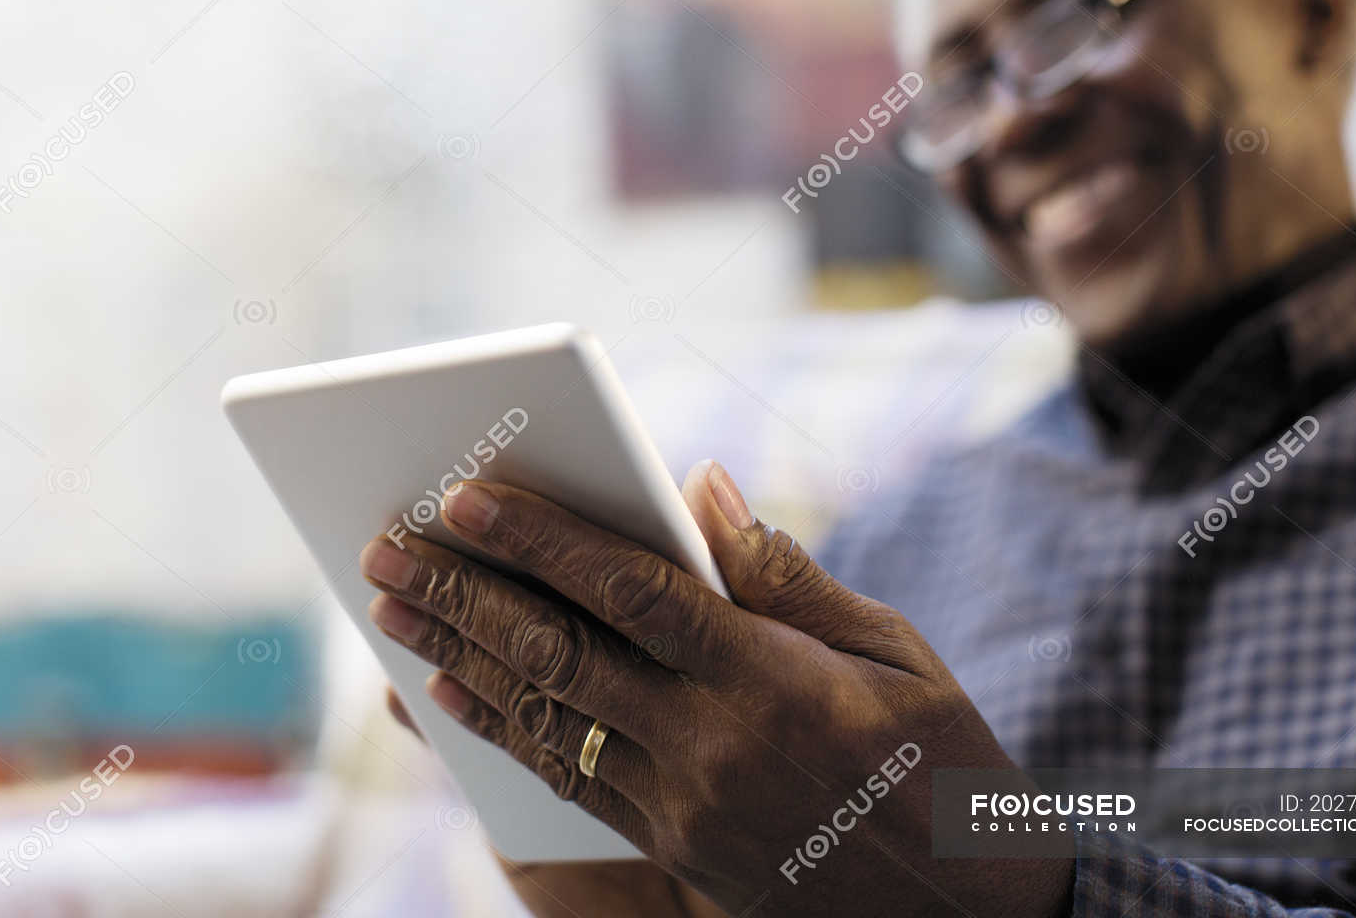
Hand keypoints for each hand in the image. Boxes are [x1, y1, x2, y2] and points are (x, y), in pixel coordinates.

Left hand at [358, 461, 1073, 917]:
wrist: (969, 911)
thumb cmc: (942, 757)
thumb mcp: (893, 650)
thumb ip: (780, 571)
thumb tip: (697, 480)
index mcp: (776, 681)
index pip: (633, 592)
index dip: (545, 540)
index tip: (470, 496)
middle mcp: (716, 746)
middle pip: (563, 652)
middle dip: (465, 592)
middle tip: (387, 545)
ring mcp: (687, 807)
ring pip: (547, 717)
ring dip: (458, 654)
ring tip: (392, 605)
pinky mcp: (673, 847)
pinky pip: (565, 781)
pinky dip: (499, 730)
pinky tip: (445, 691)